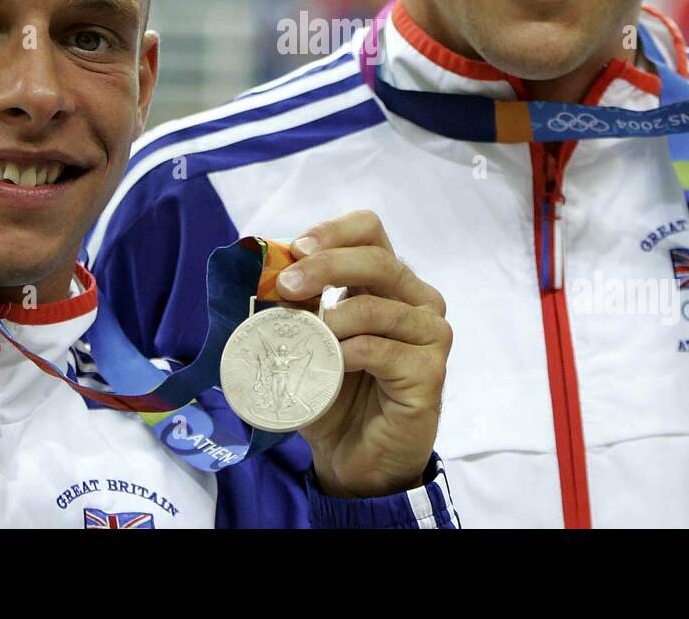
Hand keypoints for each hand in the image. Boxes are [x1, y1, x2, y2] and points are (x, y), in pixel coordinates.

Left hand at [274, 210, 449, 498]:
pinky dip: (347, 353)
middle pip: (377, 259)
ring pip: (377, 306)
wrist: (356, 458)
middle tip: (286, 286)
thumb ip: (293, 308)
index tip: (295, 249)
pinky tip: (331, 365)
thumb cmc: (334, 393)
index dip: (332, 232)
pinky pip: (381, 349)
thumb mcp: (306, 342)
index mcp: (387, 282)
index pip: (369, 230)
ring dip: (332, 319)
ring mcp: (429, 334)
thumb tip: (258, 278)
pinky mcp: (430, 371)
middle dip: (325, 266)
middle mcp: (416, 299)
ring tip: (306, 339)